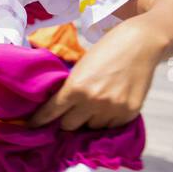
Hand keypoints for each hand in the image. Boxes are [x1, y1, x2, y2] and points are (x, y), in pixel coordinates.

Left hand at [28, 21, 163, 129]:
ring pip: (91, 128)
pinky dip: (108, 119)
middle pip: (69, 126)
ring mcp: (112, 109)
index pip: (51, 112)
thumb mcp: (81, 66)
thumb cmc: (106, 50)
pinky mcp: (129, 113)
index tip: (32, 126)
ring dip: (90, 120)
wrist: (140, 43)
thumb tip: (58, 107)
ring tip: (96, 104)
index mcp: (76, 87)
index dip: (39, 120)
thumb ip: (71, 87)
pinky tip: (111, 104)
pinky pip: (111, 126)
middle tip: (71, 112)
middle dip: (67, 120)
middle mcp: (92, 101)